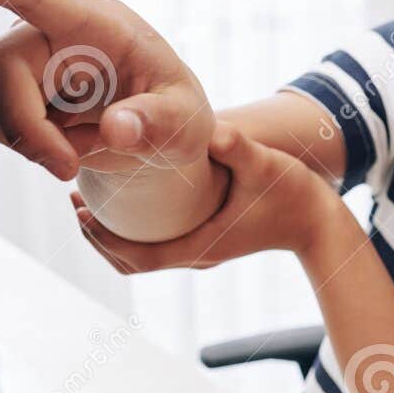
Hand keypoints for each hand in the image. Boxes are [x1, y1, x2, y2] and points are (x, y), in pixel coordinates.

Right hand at [0, 0, 213, 179]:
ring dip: (37, 144)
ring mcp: (24, 61)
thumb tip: (118, 129)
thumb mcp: (187, 121)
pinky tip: (69, 142)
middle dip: (27, 126)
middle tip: (67, 165)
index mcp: (95, 22)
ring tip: (89, 145)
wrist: (153, 134)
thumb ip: (159, 122)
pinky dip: (33, 149)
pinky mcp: (9, 92)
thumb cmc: (173, 112)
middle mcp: (48, 32)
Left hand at [73, 122, 336, 271]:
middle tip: (73, 202)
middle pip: (132, 262)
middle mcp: (197, 255)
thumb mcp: (266, 167)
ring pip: (143, 255)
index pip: (139, 255)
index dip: (103, 238)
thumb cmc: (295, 196)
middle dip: (97, 237)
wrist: (320, 223)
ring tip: (88, 201)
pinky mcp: (208, 240)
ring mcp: (202, 251)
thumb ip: (240, 150)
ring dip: (112, 235)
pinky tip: (128, 199)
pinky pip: (159, 243)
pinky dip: (135, 229)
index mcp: (202, 246)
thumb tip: (213, 130)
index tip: (78, 212)